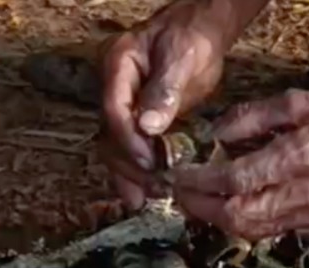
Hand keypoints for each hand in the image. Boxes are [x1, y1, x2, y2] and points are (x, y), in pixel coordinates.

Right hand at [100, 0, 240, 208]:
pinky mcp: (138, 119)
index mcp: (117, 65)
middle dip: (129, 165)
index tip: (150, 162)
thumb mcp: (181, 56)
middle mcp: (114, 88)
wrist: (198, 30)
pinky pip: (132, 149)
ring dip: (131, 175)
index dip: (129, 140)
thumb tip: (149, 126)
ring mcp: (124, 105)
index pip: (113, 110)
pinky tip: (149, 194)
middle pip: (110, 134)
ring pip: (117, 147)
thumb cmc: (190, 35)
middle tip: (155, 188)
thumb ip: (165, 91)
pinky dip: (139, 172)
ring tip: (152, 197)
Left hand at [170, 88, 308, 237]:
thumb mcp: (298, 102)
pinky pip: (276, 230)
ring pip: (256, 230)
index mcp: (299, 158)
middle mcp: (307, 193)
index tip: (178, 175)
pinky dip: (248, 222)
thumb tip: (215, 136)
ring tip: (200, 204)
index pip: (234, 181)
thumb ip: (251, 119)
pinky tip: (235, 207)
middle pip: (239, 216)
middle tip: (180, 196)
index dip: (200, 183)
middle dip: (203, 209)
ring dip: (222, 220)